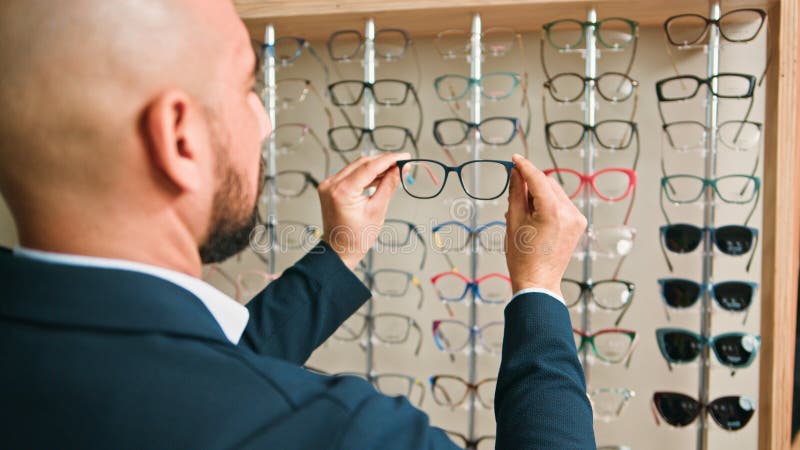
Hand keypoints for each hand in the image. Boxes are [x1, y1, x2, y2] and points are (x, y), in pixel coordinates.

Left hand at [318, 152, 409, 268]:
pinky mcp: (330, 187)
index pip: (369, 167)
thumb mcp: (377, 210)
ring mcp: (328, 185)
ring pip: (356, 167)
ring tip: (395, 170)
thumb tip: (401, 169)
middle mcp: (331, 185)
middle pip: (362, 163)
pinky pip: (351, 174)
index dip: (389, 160)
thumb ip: (389, 185)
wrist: (339, 250)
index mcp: (342, 192)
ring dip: (376, 167)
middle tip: (403, 162)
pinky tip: (380, 176)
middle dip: (384, 161)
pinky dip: (366, 174)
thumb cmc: (357, 237)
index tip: (405, 156)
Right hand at [504, 154, 587, 296]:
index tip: (514, 158)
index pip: (538, 178)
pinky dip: (548, 204)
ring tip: (523, 211)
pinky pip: (561, 204)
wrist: (538, 281)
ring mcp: (577, 219)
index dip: (524, 166)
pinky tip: (535, 217)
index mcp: (552, 211)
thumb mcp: (514, 220)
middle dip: (531, 182)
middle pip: (548, 183)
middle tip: (514, 190)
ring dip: (540, 194)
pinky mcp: (578, 224)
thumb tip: (517, 173)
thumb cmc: (522, 256)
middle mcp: (569, 212)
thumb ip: (516, 192)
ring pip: (555, 193)